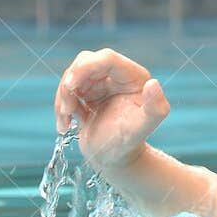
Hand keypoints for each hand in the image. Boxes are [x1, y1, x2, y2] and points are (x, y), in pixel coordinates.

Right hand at [54, 47, 170, 169]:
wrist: (115, 158)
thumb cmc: (130, 142)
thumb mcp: (143, 127)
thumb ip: (155, 107)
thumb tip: (153, 83)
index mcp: (133, 77)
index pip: (107, 58)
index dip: (86, 67)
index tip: (70, 86)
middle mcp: (117, 75)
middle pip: (85, 62)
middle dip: (70, 84)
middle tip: (67, 110)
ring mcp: (100, 83)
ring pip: (72, 76)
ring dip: (63, 98)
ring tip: (65, 123)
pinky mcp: (86, 94)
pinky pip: (67, 90)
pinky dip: (61, 106)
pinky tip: (64, 126)